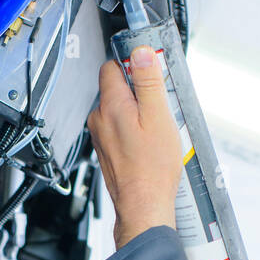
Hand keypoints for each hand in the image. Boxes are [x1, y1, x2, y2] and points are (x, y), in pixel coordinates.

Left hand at [87, 45, 182, 249]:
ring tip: (156, 129)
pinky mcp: (107, 150)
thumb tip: (140, 53)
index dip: (132, 65)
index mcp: (110, 105)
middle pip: (116, 88)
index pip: (112, 66)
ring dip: (137, 112)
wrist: (143, 205)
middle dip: (138, 91)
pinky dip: (133, 130)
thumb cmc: (152, 168)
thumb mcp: (159, 116)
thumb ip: (148, 82)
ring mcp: (101, 136)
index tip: (150, 73)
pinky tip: (149, 144)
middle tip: (159, 106)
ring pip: (119, 109)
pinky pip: (120, 129)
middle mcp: (100, 119)